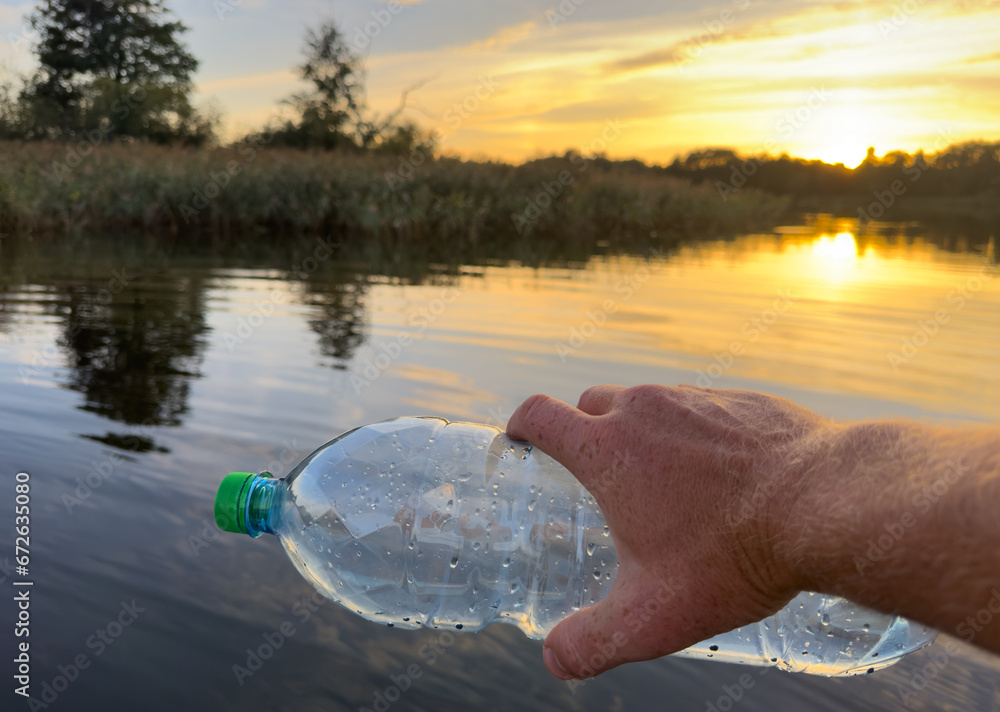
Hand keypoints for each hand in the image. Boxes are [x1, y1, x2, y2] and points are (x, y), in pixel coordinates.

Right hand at [506, 384, 830, 679]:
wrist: (824, 504)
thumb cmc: (734, 556)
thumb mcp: (652, 615)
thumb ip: (592, 642)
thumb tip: (555, 658)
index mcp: (608, 449)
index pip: (539, 413)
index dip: (520, 425)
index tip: (521, 439)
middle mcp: (645, 409)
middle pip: (589, 402)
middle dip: (582, 431)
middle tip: (596, 475)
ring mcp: (694, 398)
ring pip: (647, 403)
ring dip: (641, 432)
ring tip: (664, 484)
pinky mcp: (739, 399)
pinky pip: (698, 408)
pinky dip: (692, 433)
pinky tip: (718, 477)